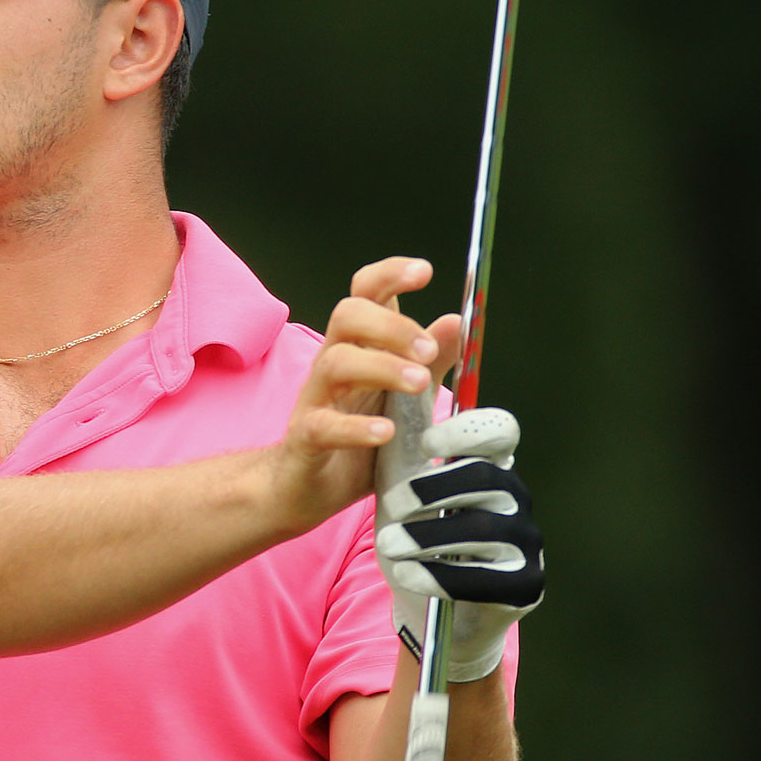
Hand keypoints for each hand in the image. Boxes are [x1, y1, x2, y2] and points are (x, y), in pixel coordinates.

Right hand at [273, 259, 460, 529]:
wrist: (305, 488)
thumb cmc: (356, 437)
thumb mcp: (405, 397)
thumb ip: (430, 361)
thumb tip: (456, 322)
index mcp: (359, 346)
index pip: (365, 292)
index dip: (390, 274)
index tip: (423, 272)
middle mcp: (333, 362)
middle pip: (346, 315)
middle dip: (392, 325)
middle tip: (429, 351)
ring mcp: (316, 398)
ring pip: (335, 362)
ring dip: (382, 367)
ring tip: (419, 385)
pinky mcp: (306, 438)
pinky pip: (323, 424)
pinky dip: (356, 427)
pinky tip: (385, 432)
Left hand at [375, 403, 544, 682]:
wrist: (427, 606)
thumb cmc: (416, 535)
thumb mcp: (402, 485)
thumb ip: (404, 438)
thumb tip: (402, 382)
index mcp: (492, 466)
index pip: (501, 430)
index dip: (466, 430)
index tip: (424, 443)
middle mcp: (518, 499)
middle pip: (488, 477)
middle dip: (435, 488)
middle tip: (391, 502)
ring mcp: (527, 543)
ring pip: (483, 528)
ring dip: (429, 536)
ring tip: (388, 544)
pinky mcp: (525, 586)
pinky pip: (486, 578)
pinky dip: (439, 576)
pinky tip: (405, 575)